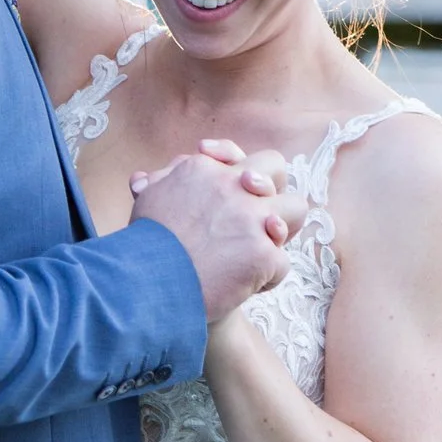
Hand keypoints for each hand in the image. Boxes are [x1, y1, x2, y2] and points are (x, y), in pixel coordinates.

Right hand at [129, 143, 305, 320]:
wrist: (147, 285)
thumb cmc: (144, 247)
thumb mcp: (147, 202)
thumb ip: (157, 184)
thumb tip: (144, 178)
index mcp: (204, 169)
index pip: (237, 155)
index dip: (240, 172)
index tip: (236, 187)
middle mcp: (233, 187)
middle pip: (276, 167)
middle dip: (273, 189)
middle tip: (261, 215)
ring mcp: (253, 219)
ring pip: (297, 209)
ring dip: (284, 229)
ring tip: (266, 247)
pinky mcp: (263, 254)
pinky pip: (283, 262)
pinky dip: (267, 277)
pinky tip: (247, 285)